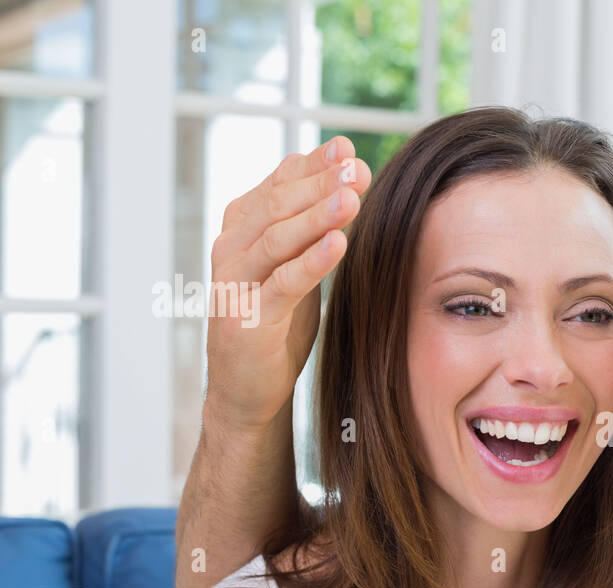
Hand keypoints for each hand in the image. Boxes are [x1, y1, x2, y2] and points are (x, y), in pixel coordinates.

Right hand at [203, 135, 371, 431]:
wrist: (247, 390)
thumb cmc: (276, 325)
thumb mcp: (294, 266)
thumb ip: (310, 228)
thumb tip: (345, 180)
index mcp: (242, 229)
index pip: (278, 184)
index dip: (312, 164)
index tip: (349, 148)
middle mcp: (233, 248)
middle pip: (278, 205)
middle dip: (319, 183)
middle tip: (357, 167)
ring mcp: (236, 283)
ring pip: (277, 238)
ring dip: (316, 215)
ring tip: (352, 198)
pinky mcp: (247, 320)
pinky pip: (283, 283)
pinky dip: (311, 261)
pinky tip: (339, 243)